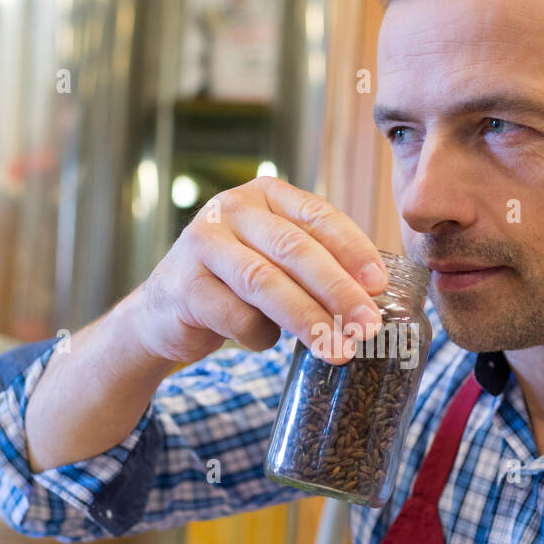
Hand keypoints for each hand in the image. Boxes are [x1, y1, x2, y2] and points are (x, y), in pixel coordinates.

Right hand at [134, 176, 387, 365]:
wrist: (164, 311)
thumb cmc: (235, 285)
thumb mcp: (275, 261)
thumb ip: (315, 265)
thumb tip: (374, 298)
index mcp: (264, 195)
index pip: (317, 215)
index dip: (352, 249)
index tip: (379, 284)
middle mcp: (231, 209)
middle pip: (294, 249)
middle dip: (337, 290)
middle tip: (367, 325)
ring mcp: (202, 244)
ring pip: (265, 283)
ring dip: (307, 319)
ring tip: (337, 349)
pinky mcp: (183, 286)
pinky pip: (235, 317)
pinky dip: (259, 337)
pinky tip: (264, 342)